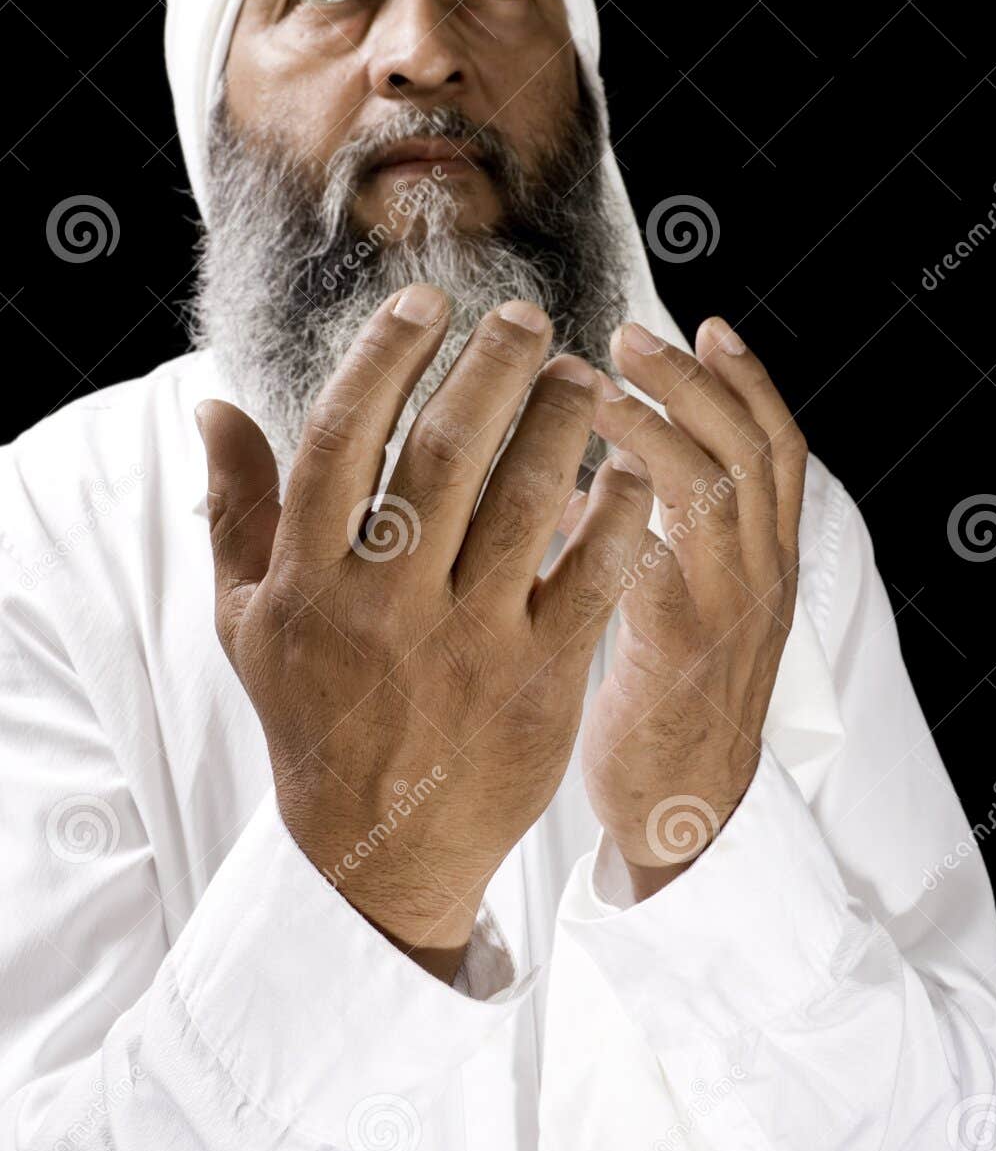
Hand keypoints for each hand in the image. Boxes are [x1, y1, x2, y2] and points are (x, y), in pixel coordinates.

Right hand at [196, 285, 650, 979]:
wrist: (377, 849)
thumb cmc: (313, 717)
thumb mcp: (248, 620)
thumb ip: (235, 509)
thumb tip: (213, 405)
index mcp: (311, 578)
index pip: (345, 439)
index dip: (386, 358)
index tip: (428, 301)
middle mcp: (386, 603)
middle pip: (445, 457)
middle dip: (492, 371)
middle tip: (529, 317)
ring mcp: (467, 641)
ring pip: (523, 505)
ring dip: (560, 426)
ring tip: (585, 375)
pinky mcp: (537, 679)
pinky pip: (585, 578)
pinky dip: (611, 517)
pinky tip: (627, 469)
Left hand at [569, 315, 806, 900]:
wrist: (690, 814)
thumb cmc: (675, 699)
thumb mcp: (700, 604)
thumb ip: (678, 534)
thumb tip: (609, 458)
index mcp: (770, 559)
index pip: (778, 447)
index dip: (748, 380)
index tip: (705, 323)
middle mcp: (762, 575)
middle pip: (747, 451)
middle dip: (690, 383)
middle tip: (630, 334)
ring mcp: (727, 614)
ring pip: (709, 494)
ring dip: (651, 429)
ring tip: (588, 386)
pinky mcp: (678, 655)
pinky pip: (652, 565)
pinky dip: (608, 518)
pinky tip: (560, 489)